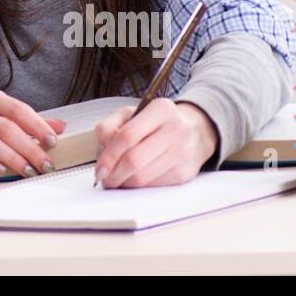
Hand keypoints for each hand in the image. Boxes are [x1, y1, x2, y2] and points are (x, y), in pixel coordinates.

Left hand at [92, 98, 218, 187]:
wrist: (195, 132)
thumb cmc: (158, 123)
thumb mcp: (132, 114)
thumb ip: (109, 126)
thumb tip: (102, 151)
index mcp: (161, 109)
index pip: (127, 136)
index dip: (109, 155)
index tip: (99, 167)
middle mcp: (176, 130)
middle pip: (134, 160)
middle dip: (114, 173)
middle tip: (105, 178)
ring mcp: (183, 153)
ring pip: (143, 177)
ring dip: (124, 182)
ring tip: (117, 179)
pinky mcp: (185, 173)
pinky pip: (153, 185)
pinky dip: (139, 186)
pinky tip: (134, 179)